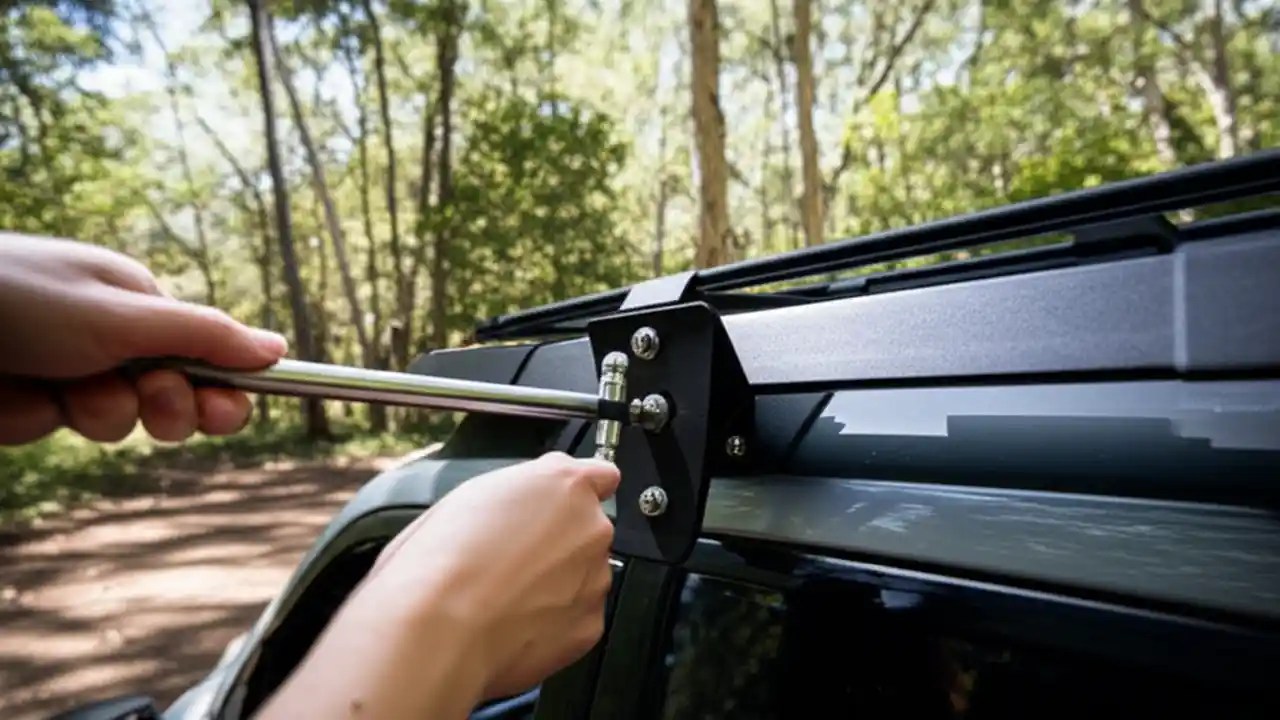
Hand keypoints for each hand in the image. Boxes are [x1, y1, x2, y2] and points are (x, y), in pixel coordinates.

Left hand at [0, 233, 287, 444]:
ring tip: (56, 382)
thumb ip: (202, 336)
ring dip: (91, 410)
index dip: (221, 390)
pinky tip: (10, 390)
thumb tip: (276, 348)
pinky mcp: (21, 400)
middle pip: (168, 398)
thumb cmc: (16, 296)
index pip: (207, 357)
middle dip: (159, 406)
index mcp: (139, 306)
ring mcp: (63, 370)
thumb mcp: (121, 316)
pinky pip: (52, 426)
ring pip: (111, 420)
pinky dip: (32, 417)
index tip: (226, 411)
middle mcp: (106, 338)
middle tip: (145, 395)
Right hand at [257, 452, 619, 717]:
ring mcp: (590, 577)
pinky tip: (508, 620)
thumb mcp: (462, 496)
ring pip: (582, 572)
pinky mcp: (586, 623)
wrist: (427, 630)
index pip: (596, 471)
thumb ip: (518, 486)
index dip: (575, 487)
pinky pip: (577, 613)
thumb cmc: (424, 564)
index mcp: (556, 482)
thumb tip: (546, 476)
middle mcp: (586, 526)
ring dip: (554, 579)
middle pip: (587, 526)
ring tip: (498, 595)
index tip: (567, 495)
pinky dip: (552, 617)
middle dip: (555, 539)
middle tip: (505, 560)